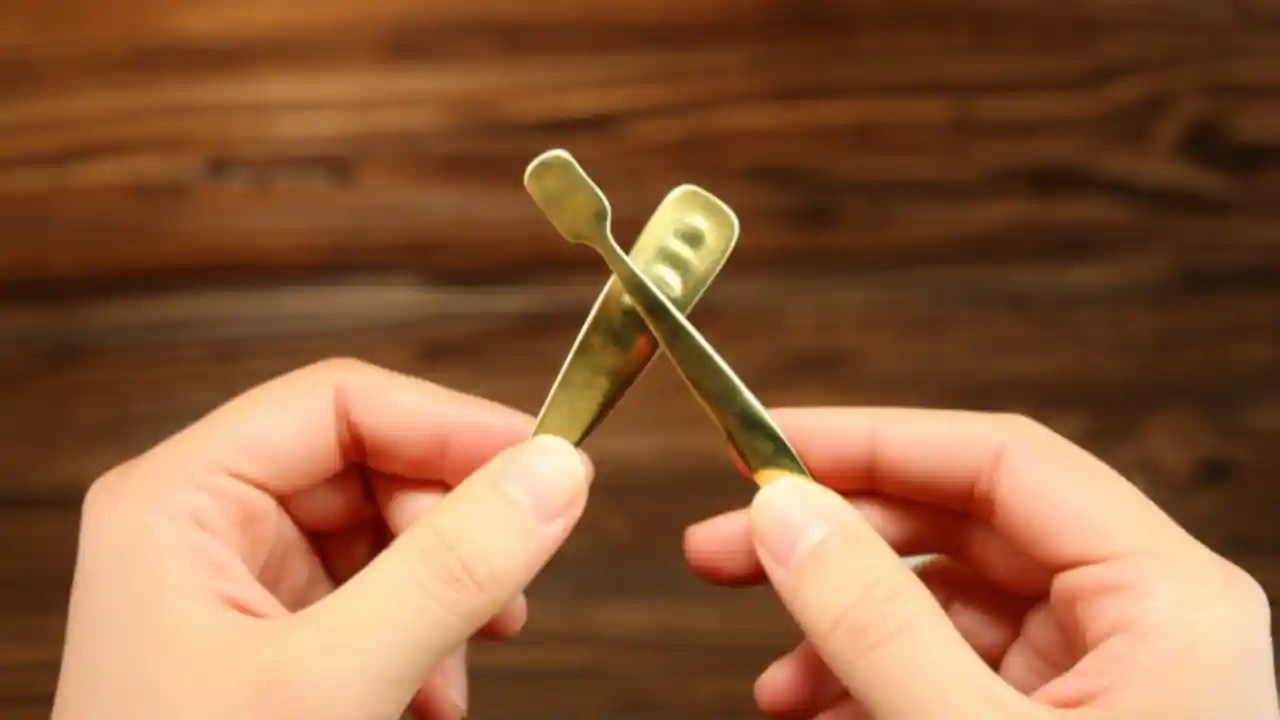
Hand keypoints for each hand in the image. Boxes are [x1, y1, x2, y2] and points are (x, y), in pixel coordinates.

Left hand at [52, 359, 591, 719]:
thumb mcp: (329, 682)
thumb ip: (447, 571)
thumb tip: (553, 473)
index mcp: (180, 500)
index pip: (339, 403)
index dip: (449, 424)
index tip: (544, 461)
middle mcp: (207, 528)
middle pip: (371, 468)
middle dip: (452, 529)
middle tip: (508, 581)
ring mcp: (242, 586)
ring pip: (388, 536)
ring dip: (446, 595)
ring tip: (458, 666)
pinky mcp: (277, 641)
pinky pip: (380, 600)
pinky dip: (426, 640)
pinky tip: (433, 695)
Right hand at [685, 408, 1276, 718]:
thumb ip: (876, 624)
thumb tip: (784, 511)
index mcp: (1164, 596)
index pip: (1000, 462)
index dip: (872, 441)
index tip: (763, 447)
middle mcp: (1142, 621)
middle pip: (963, 527)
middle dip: (837, 539)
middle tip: (722, 548)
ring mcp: (1106, 678)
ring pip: (949, 603)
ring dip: (844, 627)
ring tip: (771, 683)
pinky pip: (952, 671)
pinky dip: (872, 684)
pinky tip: (813, 718)